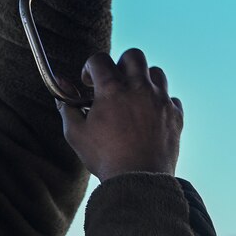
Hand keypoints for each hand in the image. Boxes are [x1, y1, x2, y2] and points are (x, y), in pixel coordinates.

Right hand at [57, 49, 183, 180]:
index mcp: (112, 90)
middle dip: (120, 64)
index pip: (99, 59)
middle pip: (133, 55)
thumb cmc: (104, 158)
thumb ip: (66, 106)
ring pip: (156, 72)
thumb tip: (61, 85)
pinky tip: (150, 116)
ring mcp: (160, 100)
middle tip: (114, 83)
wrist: (139, 180)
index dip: (90, 68)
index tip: (89, 83)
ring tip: (134, 97)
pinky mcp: (175, 115)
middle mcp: (139, 88)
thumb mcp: (75, 133)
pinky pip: (171, 98)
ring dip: (143, 80)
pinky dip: (160, 102)